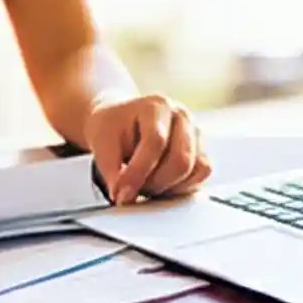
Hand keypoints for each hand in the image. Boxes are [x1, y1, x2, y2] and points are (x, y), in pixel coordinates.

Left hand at [86, 93, 212, 204]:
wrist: (124, 122)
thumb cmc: (113, 128)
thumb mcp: (101, 144)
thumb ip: (111, 171)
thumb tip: (124, 197)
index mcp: (157, 106)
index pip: (156, 141)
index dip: (138, 172)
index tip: (121, 194)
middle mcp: (182, 116)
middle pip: (180, 160)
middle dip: (154, 183)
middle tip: (132, 189)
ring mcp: (196, 134)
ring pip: (193, 171)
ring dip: (167, 186)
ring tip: (144, 182)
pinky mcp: (201, 152)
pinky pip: (201, 175)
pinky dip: (181, 187)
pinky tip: (160, 183)